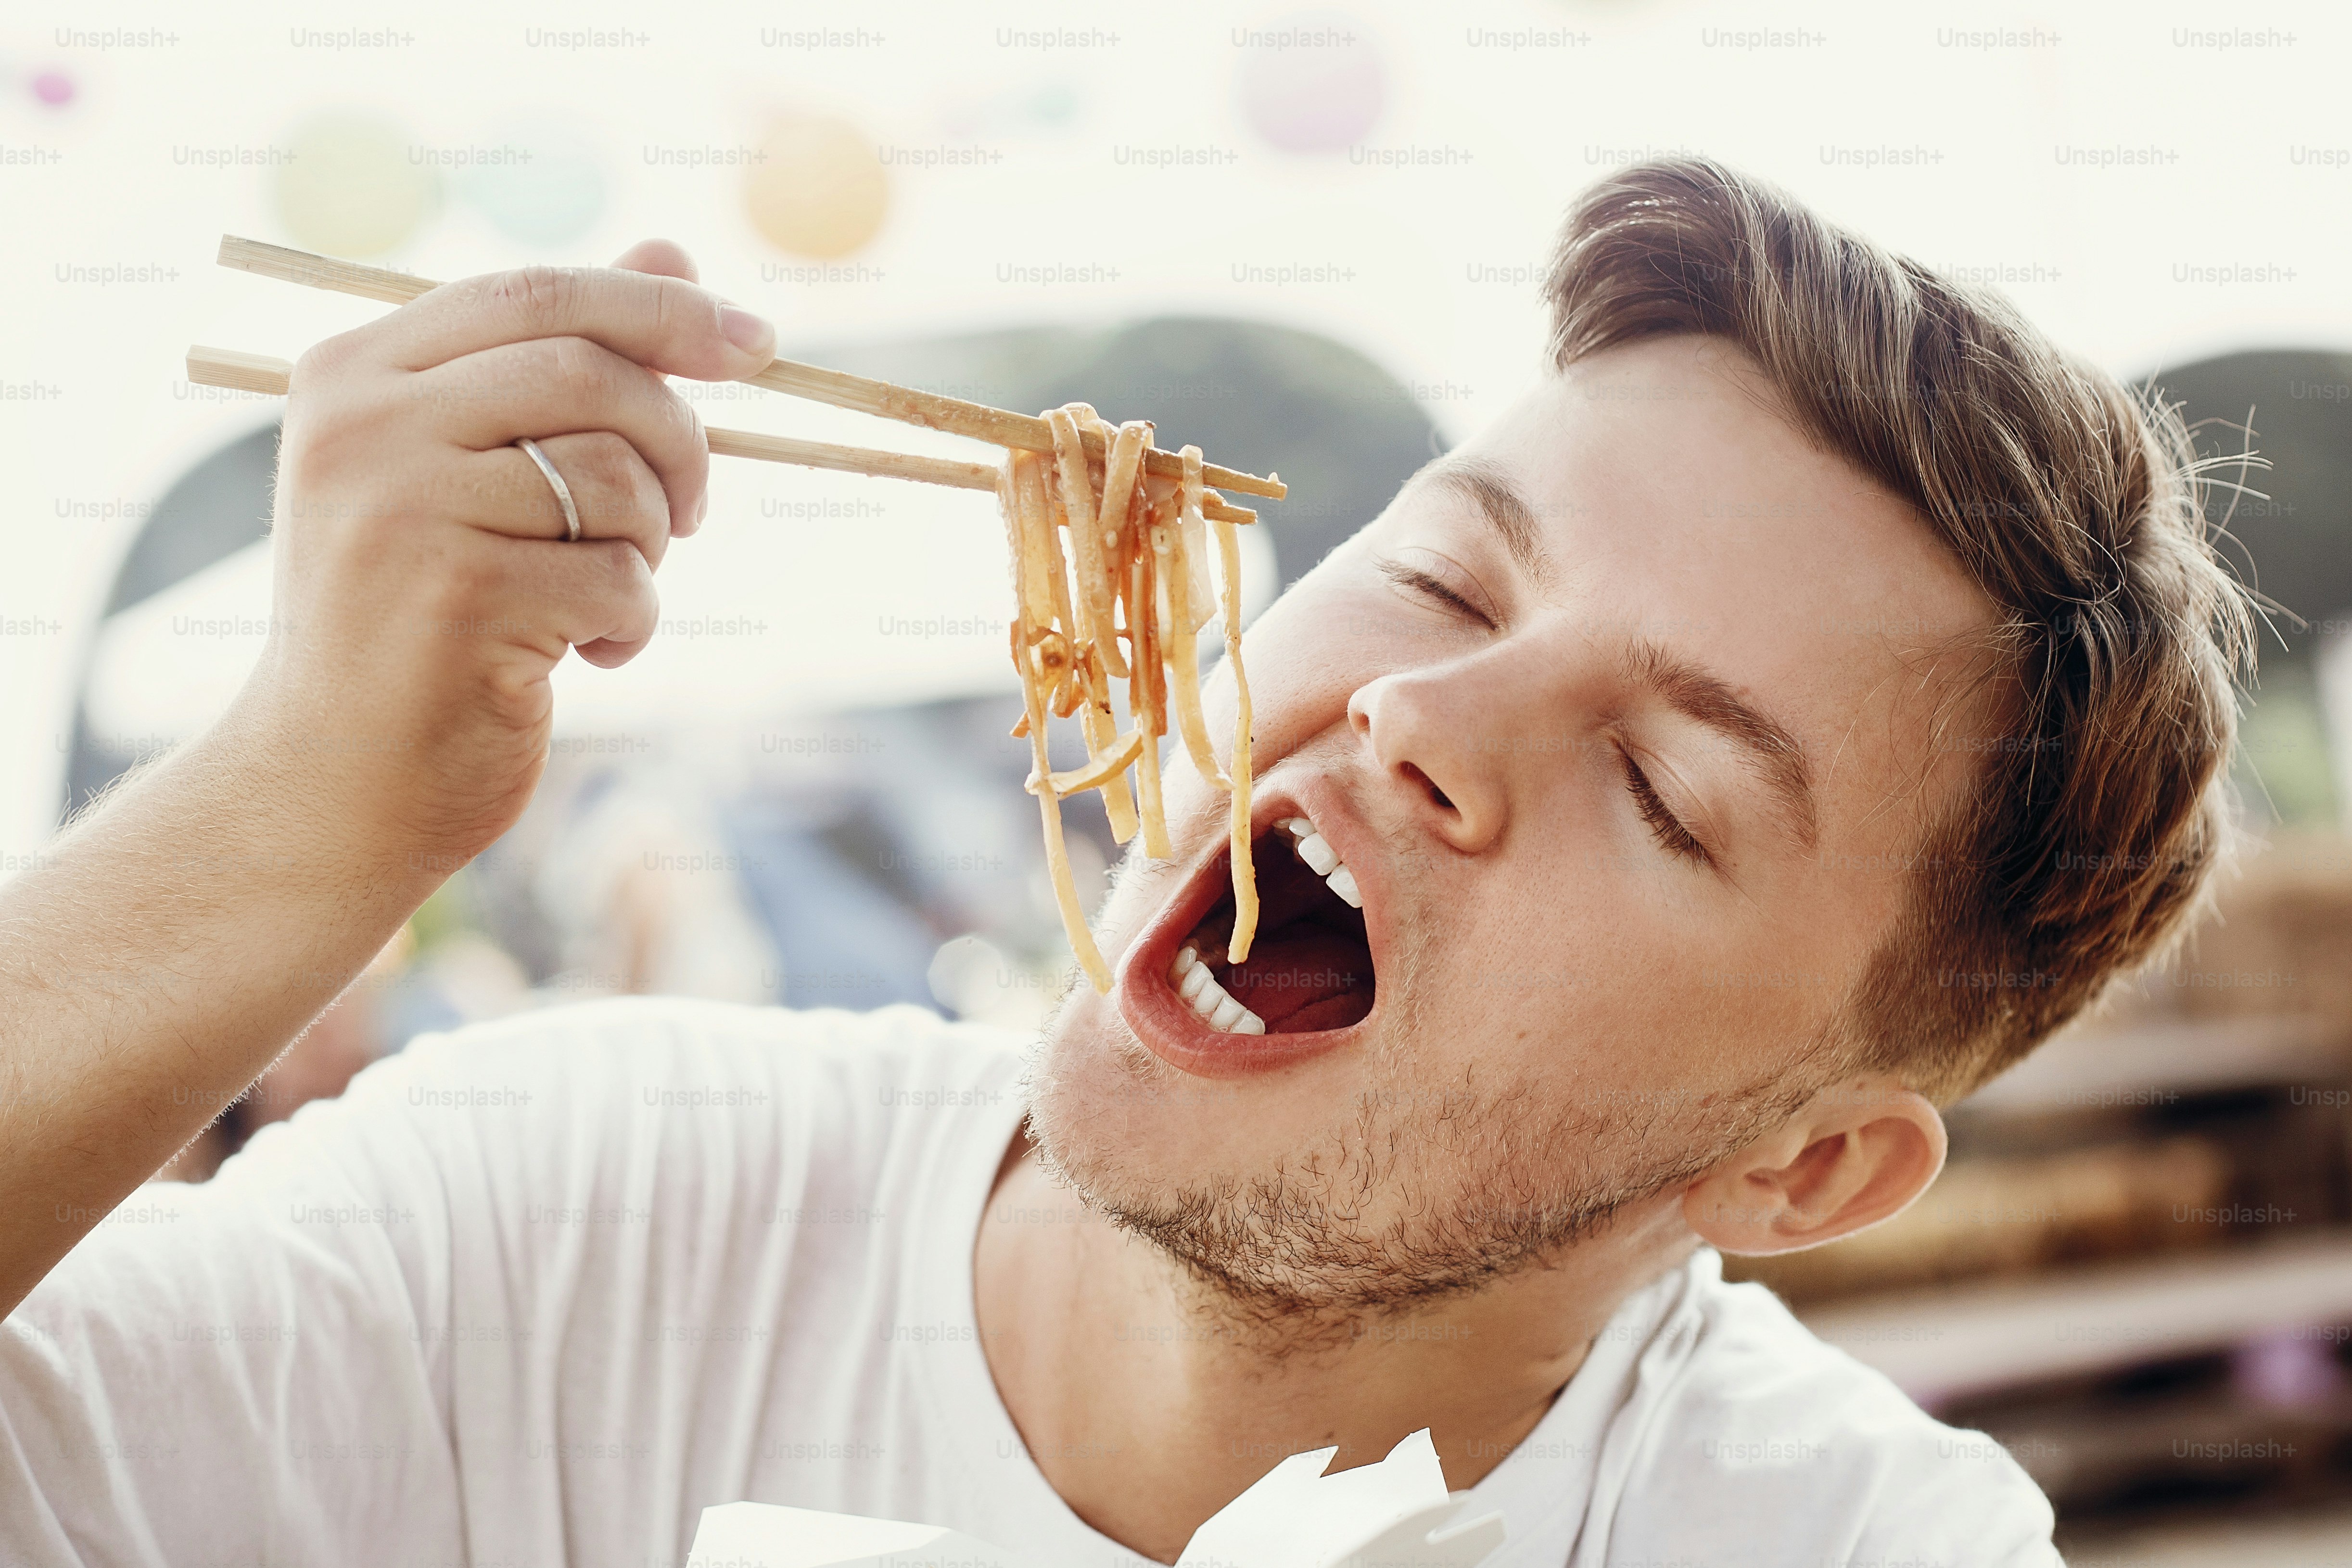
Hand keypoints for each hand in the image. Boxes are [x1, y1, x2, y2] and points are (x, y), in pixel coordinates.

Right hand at [244, 239, 774, 879]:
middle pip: (592, 374)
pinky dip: (633, 620)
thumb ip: (559, 360)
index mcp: (356, 372)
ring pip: (616, 479)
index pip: (540, 293)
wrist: (335, 779)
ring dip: (650, 545)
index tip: (755, 343)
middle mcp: (365, 427)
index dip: (663, 308)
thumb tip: (673, 251)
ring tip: (602, 596)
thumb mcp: (469, 470)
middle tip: (689, 512)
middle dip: (677, 441)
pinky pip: (618, 578)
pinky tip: (586, 654)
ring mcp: (404, 512)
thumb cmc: (416, 615)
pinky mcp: (459, 602)